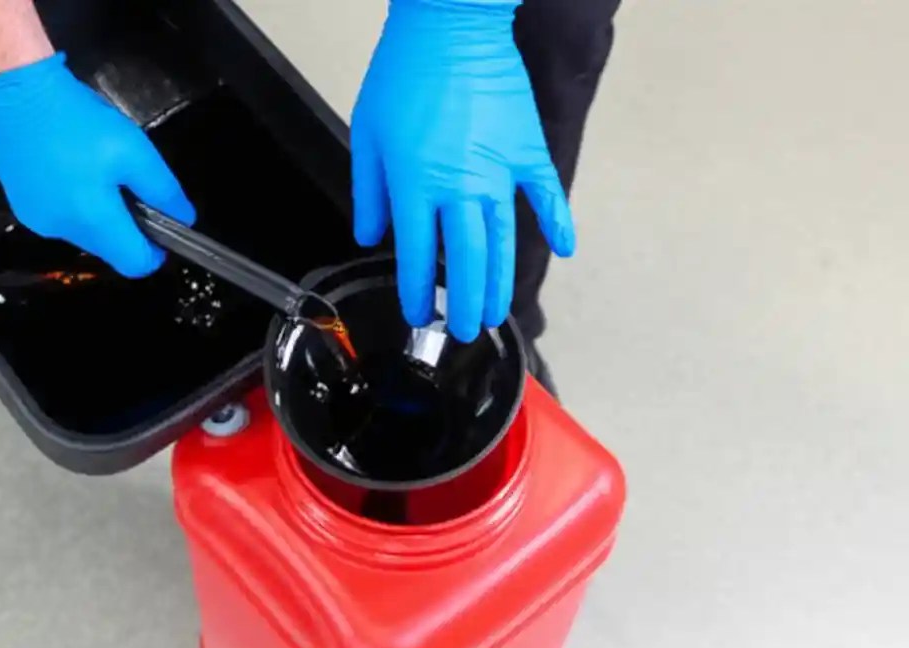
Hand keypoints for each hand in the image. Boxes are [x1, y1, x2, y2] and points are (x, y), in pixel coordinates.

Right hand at [0, 53, 195, 277]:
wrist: (13, 93)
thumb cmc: (78, 121)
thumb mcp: (134, 151)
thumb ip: (163, 190)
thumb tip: (184, 218)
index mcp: (94, 222)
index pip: (135, 264)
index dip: (156, 251)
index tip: (164, 226)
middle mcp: (63, 232)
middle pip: (110, 247)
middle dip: (126, 224)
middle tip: (128, 181)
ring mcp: (37, 220)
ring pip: (84, 231)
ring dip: (99, 211)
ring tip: (96, 167)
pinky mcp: (21, 205)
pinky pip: (60, 215)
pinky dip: (74, 201)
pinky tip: (70, 166)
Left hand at [351, 0, 574, 341]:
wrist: (451, 25)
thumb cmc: (403, 73)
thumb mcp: (368, 133)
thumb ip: (370, 190)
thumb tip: (370, 235)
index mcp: (417, 186)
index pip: (418, 257)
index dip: (418, 294)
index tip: (419, 315)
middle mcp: (461, 188)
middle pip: (467, 262)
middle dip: (465, 304)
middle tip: (466, 331)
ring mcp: (500, 171)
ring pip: (503, 241)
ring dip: (501, 282)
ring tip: (498, 313)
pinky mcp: (528, 150)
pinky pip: (547, 195)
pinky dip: (558, 222)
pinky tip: (565, 249)